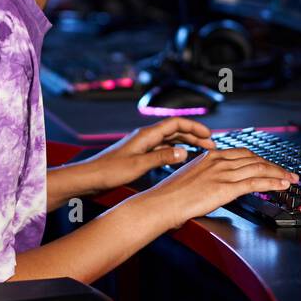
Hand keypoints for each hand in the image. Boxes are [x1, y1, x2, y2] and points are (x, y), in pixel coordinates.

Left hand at [82, 117, 218, 190]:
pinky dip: (175, 151)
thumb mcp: (138, 166)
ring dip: (186, 143)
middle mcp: (145, 137)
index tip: (209, 136)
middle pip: (175, 130)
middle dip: (194, 135)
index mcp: (146, 135)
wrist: (89, 177)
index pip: (176, 123)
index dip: (194, 127)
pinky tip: (181, 159)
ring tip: (201, 151)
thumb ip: (162, 158)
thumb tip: (184, 152)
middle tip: (211, 146)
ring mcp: (142, 145)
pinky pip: (162, 148)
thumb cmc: (109, 171)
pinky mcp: (139, 155)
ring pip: (170, 139)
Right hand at [143, 147, 299, 229]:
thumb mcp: (190, 178)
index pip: (242, 154)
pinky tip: (282, 185)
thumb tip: (216, 185)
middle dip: (273, 166)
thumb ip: (206, 177)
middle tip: (287, 173)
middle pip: (254, 159)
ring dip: (278, 174)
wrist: (161, 203)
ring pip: (259, 169)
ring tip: (291, 179)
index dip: (260, 160)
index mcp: (209, 156)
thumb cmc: (169, 196)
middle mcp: (218, 160)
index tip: (270, 166)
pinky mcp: (225, 187)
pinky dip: (272, 183)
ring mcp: (222, 173)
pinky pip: (255, 182)